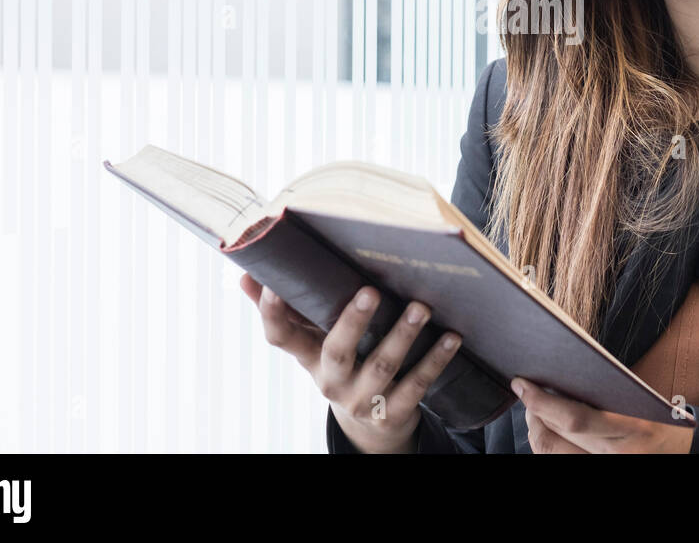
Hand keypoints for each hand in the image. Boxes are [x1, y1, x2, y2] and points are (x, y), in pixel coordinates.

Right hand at [240, 273, 462, 453]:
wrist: (370, 426)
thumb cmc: (341, 363)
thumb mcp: (313, 342)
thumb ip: (287, 308)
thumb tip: (247, 272)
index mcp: (308, 358)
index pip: (281, 337)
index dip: (273, 313)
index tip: (274, 285)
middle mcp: (331, 380)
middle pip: (336, 352)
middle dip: (353, 322)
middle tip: (370, 291)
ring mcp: (362, 399)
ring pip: (381, 368)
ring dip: (403, 336)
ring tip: (422, 308)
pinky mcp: (393, 412)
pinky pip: (416, 387)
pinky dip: (435, 361)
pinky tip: (451, 337)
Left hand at [511, 377, 695, 452]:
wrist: (683, 453)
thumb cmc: (660, 419)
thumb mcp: (639, 399)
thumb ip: (602, 392)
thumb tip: (555, 378)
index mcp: (632, 430)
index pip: (574, 419)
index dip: (541, 402)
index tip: (522, 383)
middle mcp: (615, 456)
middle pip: (553, 441)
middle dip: (532, 413)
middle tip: (526, 392)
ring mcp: (604, 468)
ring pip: (549, 454)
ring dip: (536, 429)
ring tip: (536, 410)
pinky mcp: (594, 474)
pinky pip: (558, 461)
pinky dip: (548, 443)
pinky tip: (549, 428)